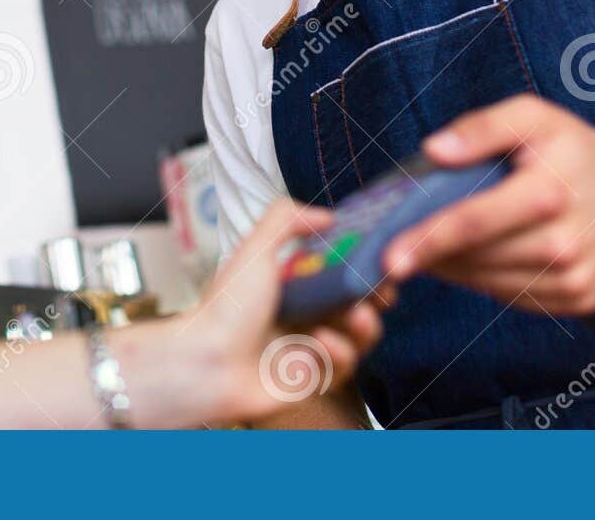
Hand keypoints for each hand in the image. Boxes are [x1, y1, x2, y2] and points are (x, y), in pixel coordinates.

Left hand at [180, 200, 388, 423]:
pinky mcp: (313, 379)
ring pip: (358, 336)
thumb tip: (327, 215)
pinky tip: (321, 343)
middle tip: (387, 289)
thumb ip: (287, 220)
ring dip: (365, 324)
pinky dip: (339, 351)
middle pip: (356, 302)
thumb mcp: (255, 250)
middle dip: (375, 295)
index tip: (381, 257)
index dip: (362, 263)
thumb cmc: (228, 306)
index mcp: (289, 282)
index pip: (337, 269)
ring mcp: (309, 347)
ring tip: (359, 314)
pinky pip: (343, 366)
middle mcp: (302, 313)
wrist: (208, 364)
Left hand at [383, 94, 594, 316]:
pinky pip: (512, 296)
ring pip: (489, 282)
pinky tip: (483, 253)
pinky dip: (488, 278)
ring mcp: (575, 279)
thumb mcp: (532, 117)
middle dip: (430, 253)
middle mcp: (565, 243)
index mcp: (549, 193)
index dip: (427, 241)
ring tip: (435, 243)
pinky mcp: (579, 300)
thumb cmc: (576, 149)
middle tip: (395, 244)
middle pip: (477, 257)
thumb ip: (480, 128)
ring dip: (455, 266)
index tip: (388, 258)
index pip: (475, 222)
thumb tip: (434, 151)